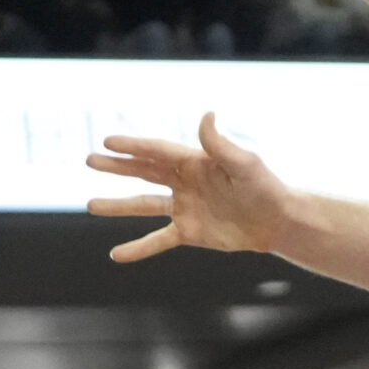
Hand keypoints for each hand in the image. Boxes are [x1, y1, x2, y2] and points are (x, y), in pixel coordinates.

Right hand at [86, 112, 294, 262]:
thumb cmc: (265, 186)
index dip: (133, 146)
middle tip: (90, 160)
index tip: (108, 141)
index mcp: (195, 162)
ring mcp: (184, 208)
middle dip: (117, 167)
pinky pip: (158, 240)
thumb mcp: (244, 163)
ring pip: (144, 205)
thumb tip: (208, 114)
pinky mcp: (189, 232)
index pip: (157, 151)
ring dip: (117, 206)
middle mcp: (185, 182)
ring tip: (90, 204)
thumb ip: (220, 144)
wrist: (278, 221)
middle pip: (144, 172)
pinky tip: (116, 255)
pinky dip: (138, 248)